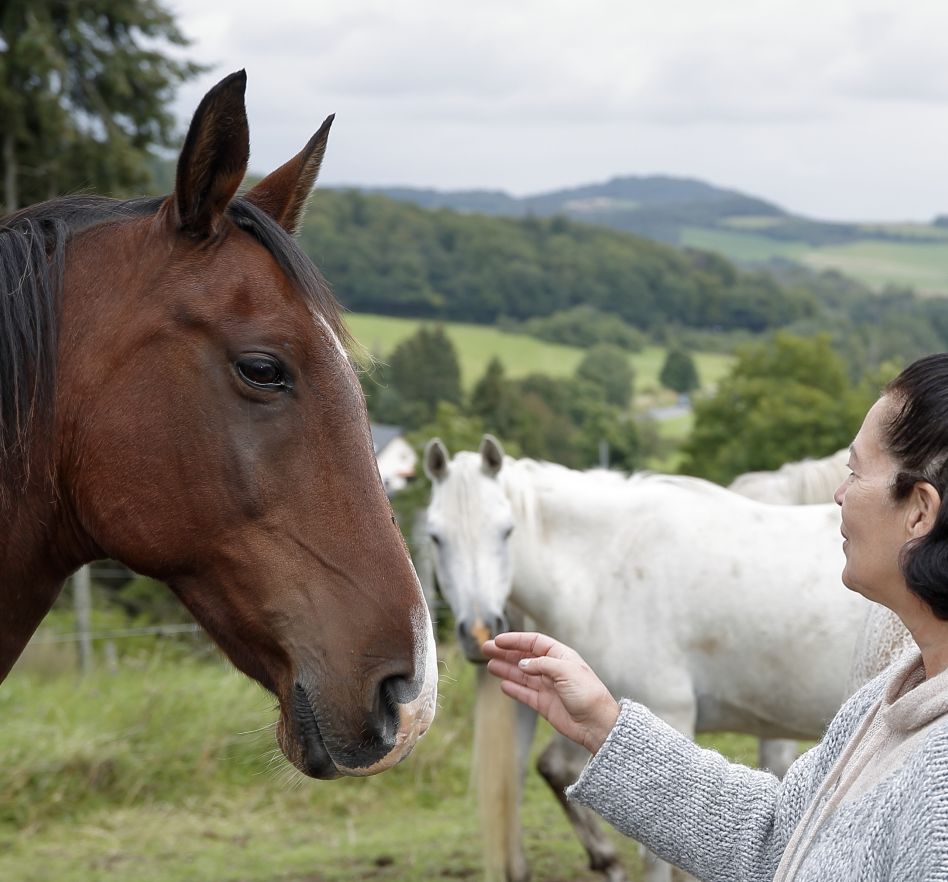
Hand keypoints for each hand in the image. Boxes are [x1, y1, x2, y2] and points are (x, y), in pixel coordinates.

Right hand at [482, 632, 619, 754]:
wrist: (597, 724)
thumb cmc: (587, 693)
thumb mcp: (566, 671)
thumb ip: (542, 665)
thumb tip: (522, 664)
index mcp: (561, 656)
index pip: (534, 642)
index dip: (515, 640)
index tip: (498, 641)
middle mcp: (552, 669)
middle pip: (524, 657)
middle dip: (505, 653)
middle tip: (485, 649)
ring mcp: (547, 687)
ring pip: (522, 675)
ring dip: (506, 669)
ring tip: (489, 665)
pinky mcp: (544, 704)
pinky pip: (525, 693)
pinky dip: (514, 689)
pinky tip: (502, 685)